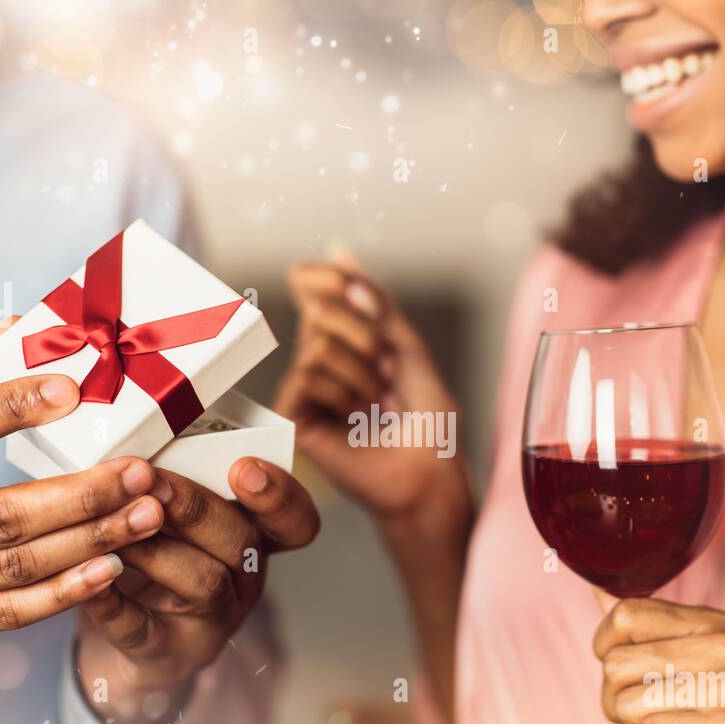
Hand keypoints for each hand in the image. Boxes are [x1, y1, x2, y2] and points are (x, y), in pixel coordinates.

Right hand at [0, 329, 168, 670]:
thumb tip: (14, 330)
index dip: (10, 408)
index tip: (71, 389)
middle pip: (1, 514)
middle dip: (81, 494)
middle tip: (139, 470)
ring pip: (19, 569)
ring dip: (92, 541)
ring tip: (148, 514)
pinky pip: (14, 614)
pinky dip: (68, 594)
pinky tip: (114, 568)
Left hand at [74, 457, 318, 723]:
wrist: (130, 644)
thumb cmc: (153, 562)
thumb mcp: (174, 520)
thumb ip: (166, 484)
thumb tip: (132, 441)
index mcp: (253, 536)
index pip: (295, 520)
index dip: (279, 495)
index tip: (243, 469)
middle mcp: (244, 578)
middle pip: (241, 541)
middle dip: (196, 508)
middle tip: (152, 484)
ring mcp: (212, 620)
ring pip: (203, 582)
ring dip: (156, 550)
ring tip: (113, 528)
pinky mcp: (169, 653)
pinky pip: (144, 630)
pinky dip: (115, 605)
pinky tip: (90, 581)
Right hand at [274, 254, 471, 523]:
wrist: (429, 470)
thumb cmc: (427, 418)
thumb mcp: (408, 347)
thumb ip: (375, 302)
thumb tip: (337, 252)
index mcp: (344, 338)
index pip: (314, 289)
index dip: (323, 278)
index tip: (343, 285)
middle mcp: (319, 358)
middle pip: (319, 312)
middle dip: (363, 333)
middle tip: (388, 368)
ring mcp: (306, 388)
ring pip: (315, 345)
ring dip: (360, 371)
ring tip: (376, 402)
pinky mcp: (296, 417)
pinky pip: (306, 377)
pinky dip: (341, 392)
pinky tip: (354, 416)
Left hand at [593, 597, 724, 723]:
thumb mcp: (704, 662)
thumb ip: (652, 631)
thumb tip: (600, 594)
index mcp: (714, 623)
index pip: (626, 614)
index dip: (606, 648)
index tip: (626, 675)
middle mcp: (724, 646)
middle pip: (617, 663)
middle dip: (618, 701)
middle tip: (655, 717)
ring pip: (628, 703)